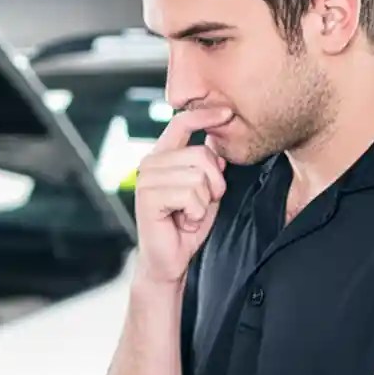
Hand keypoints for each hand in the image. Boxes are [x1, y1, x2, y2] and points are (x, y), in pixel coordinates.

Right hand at [133, 108, 231, 284]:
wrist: (169, 260)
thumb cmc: (187, 226)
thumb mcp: (207, 191)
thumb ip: (210, 167)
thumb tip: (216, 143)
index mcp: (162, 157)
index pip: (181, 123)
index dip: (205, 115)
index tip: (227, 113)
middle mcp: (150, 163)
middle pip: (200, 154)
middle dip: (214, 182)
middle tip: (202, 203)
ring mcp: (147, 179)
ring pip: (198, 176)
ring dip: (204, 201)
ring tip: (190, 214)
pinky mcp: (148, 197)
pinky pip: (190, 195)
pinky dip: (196, 213)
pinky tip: (183, 222)